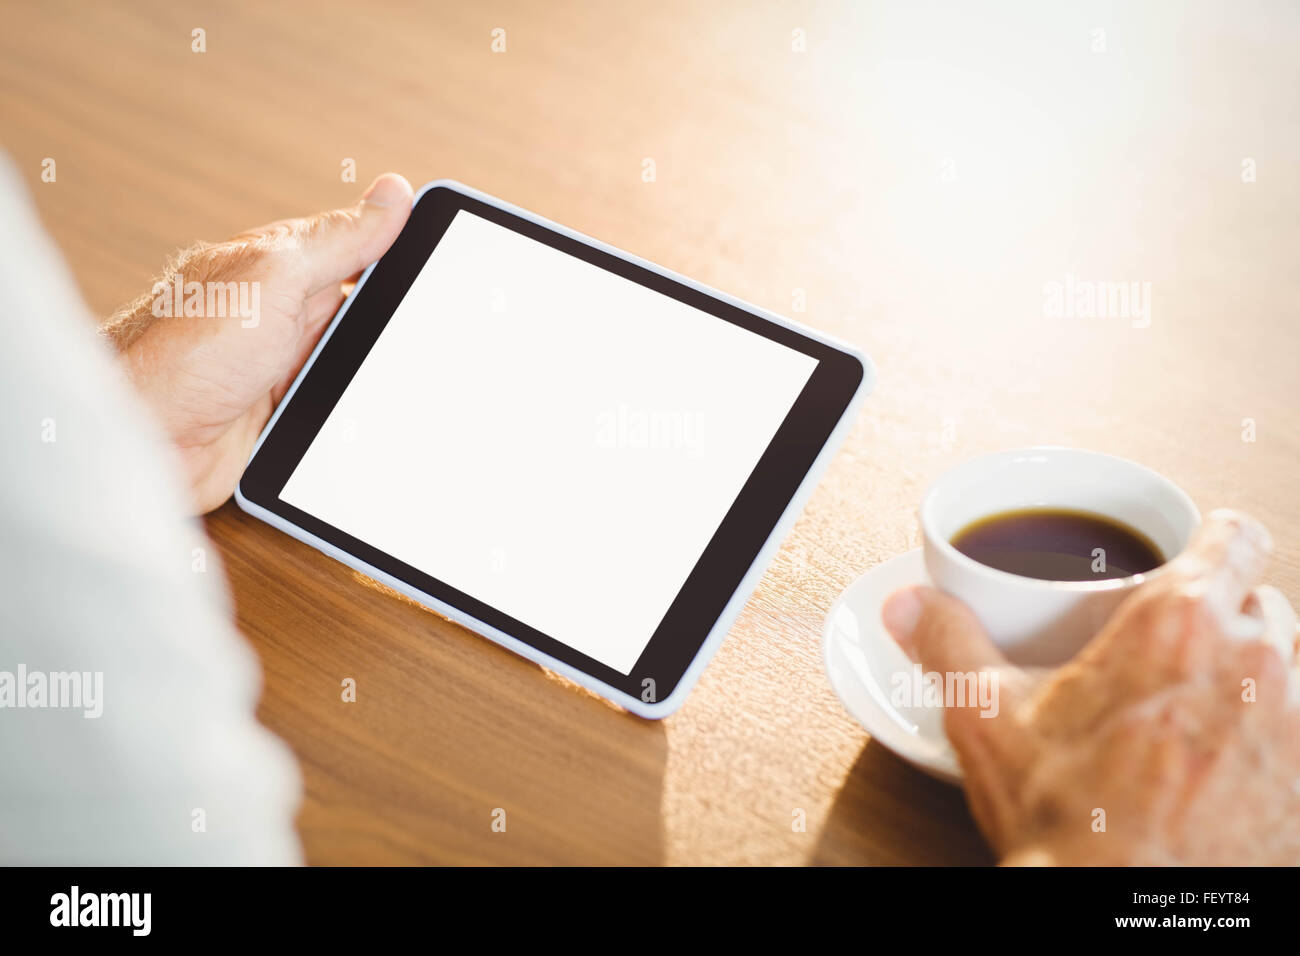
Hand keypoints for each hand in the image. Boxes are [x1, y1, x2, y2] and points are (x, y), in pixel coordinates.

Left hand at [103, 174, 413, 512]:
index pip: (361, 252)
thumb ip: (338, 240)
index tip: (447, 264)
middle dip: (392, 330)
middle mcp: (280, 317)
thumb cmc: (183, 354)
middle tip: (423, 342)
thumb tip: (392, 193)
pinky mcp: (277, 420)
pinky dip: (349, 420)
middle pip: (364, 316)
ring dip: (369, 382)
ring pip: (352, 369)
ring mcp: (279, 370)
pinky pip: (333, 415)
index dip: (403, 257)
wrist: (140, 441)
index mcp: (280, 269)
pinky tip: (361, 424)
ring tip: (388, 388)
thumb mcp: (276, 278)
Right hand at [882, 509, 1299, 864]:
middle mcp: (1253, 662)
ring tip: (1197, 707)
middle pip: (1264, 602)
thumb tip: (908, 603)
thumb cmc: (1065, 819)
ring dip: (1253, 674)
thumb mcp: (986, 719)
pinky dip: (1271, 736)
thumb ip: (947, 643)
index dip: (1214, 539)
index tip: (1192, 556)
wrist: (1119, 914)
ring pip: (1291, 665)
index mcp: (1178, 622)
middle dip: (1224, 615)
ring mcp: (1293, 725)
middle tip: (1168, 651)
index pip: (1235, 536)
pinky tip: (1221, 765)